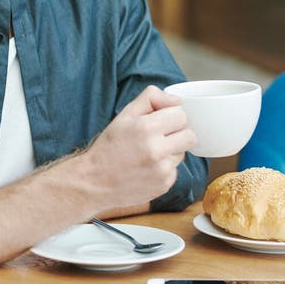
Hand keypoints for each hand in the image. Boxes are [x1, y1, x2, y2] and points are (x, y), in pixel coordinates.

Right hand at [84, 85, 195, 209]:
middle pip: (190, 135)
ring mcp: (162, 170)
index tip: (161, 121)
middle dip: (178, 133)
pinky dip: (165, 167)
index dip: (172, 116)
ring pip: (183, 153)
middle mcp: (157, 149)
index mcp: (146, 127)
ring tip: (150, 153)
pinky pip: (175, 170)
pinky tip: (148, 168)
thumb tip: (175, 100)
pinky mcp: (164, 185)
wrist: (95, 181)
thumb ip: (151, 98)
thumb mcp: (125, 114)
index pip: (181, 115)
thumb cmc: (109, 146)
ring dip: (171, 151)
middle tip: (160, 136)